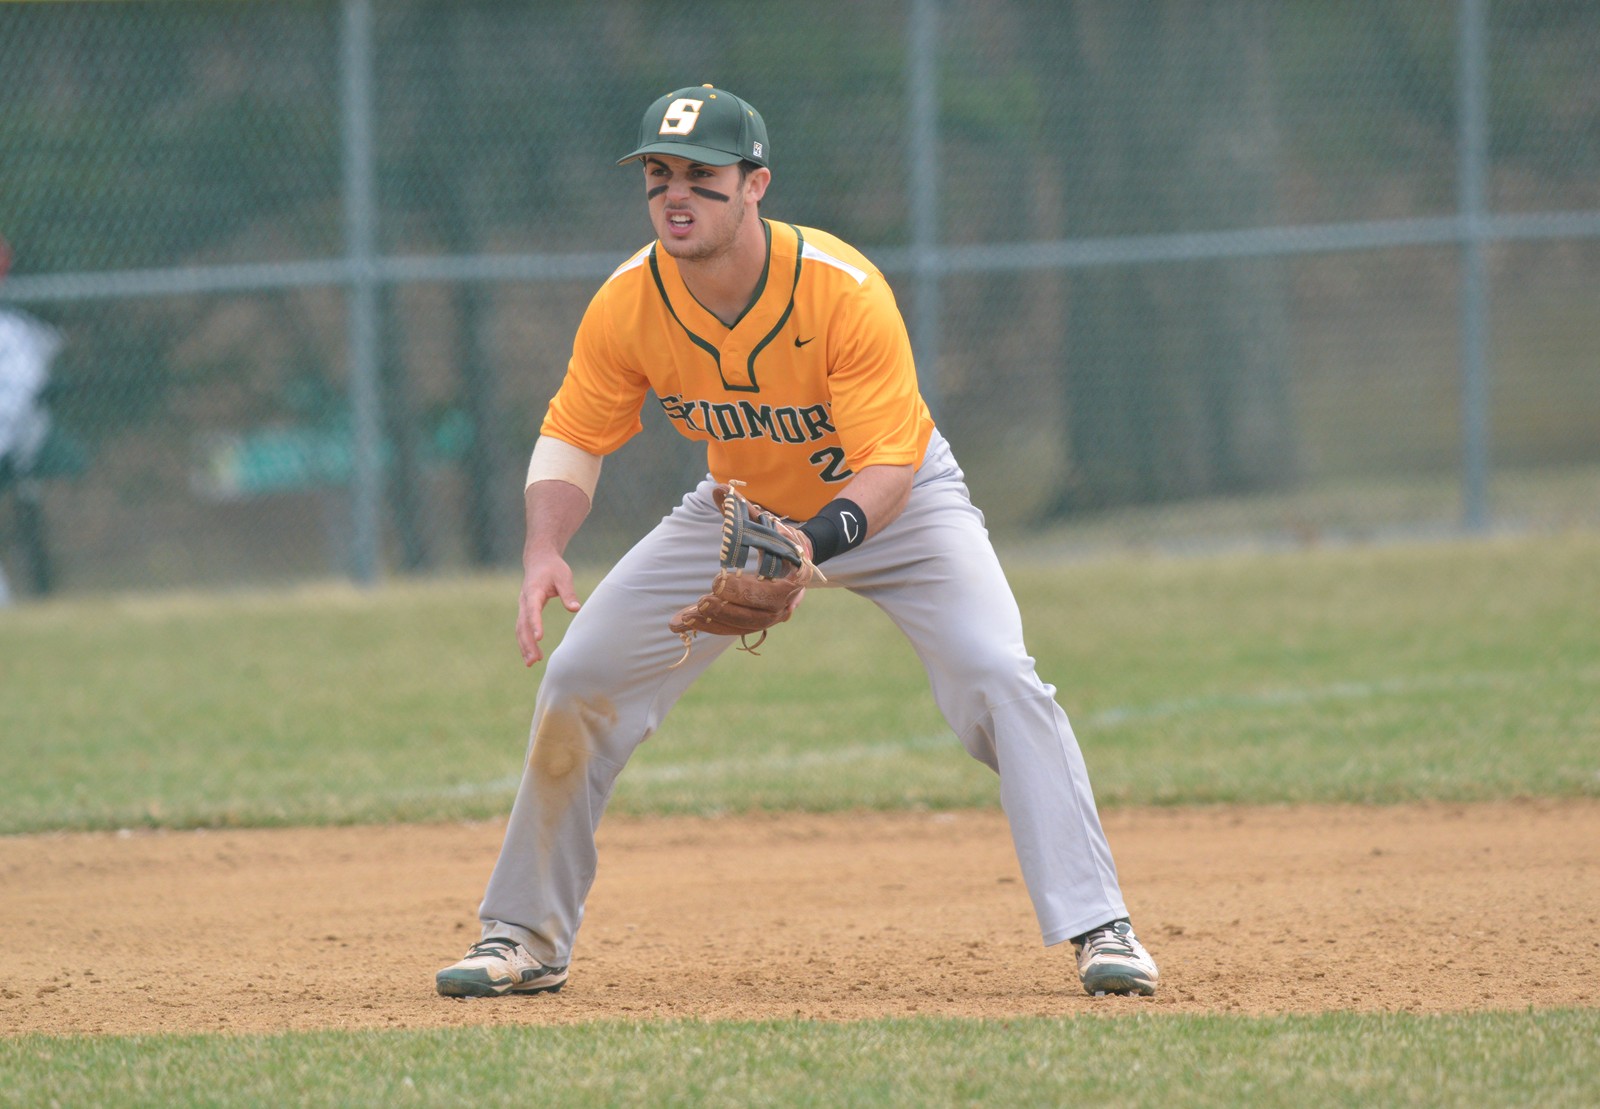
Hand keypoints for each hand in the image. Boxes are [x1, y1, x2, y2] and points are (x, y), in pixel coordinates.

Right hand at [515, 549, 581, 666]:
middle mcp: (524, 601)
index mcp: (533, 591)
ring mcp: (523, 607)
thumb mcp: (564, 577)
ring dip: (524, 646)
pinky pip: (522, 629)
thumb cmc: (553, 568)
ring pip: (520, 629)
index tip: (539, 638)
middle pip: (523, 624)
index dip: (535, 624)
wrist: (539, 560)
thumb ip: (568, 592)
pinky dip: (525, 642)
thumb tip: (575, 608)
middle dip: (527, 643)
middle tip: (534, 660)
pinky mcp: (525, 611)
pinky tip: (532, 655)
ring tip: (531, 663)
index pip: (532, 610)